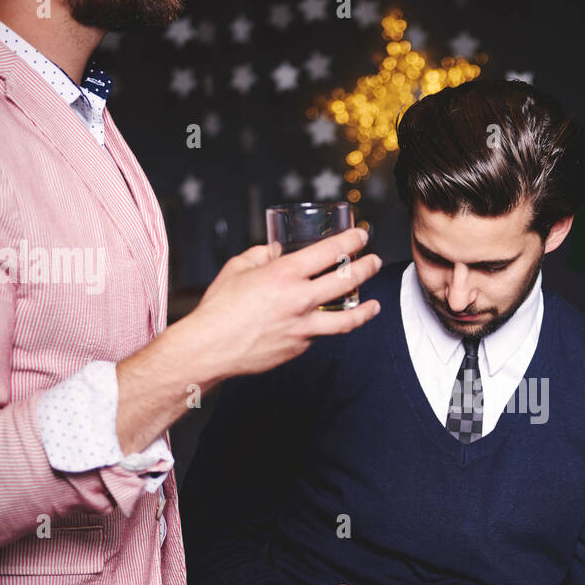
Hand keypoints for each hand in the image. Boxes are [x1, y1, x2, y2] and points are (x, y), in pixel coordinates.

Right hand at [187, 228, 382, 380]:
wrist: (210, 348)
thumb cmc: (219, 308)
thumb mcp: (238, 268)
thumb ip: (261, 255)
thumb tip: (276, 251)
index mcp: (284, 274)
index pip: (329, 251)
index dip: (351, 240)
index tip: (361, 236)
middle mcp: (299, 299)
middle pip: (347, 280)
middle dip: (367, 268)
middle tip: (374, 262)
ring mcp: (303, 327)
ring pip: (347, 319)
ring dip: (365, 310)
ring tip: (374, 305)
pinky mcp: (300, 347)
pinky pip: (318, 334)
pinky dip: (324, 326)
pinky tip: (325, 322)